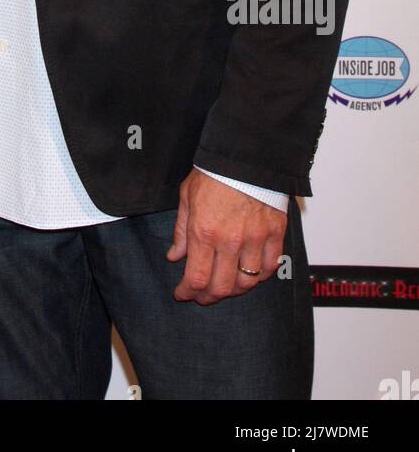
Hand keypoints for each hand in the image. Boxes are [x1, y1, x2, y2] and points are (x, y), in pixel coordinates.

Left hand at [166, 169, 286, 304]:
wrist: (245, 154)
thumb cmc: (213, 172)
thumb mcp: (187, 197)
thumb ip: (181, 231)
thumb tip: (175, 256)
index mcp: (204, 231)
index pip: (196, 278)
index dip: (188, 292)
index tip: (183, 293)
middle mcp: (230, 240)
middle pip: (221, 287)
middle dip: (208, 298)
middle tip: (202, 297)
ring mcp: (255, 238)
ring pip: (247, 283)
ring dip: (234, 290)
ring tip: (225, 287)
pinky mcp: (275, 232)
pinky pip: (270, 266)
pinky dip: (260, 276)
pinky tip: (251, 274)